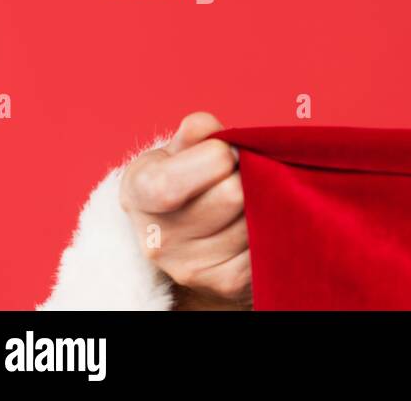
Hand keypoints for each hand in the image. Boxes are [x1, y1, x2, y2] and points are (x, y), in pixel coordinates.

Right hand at [119, 112, 250, 309]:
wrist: (183, 241)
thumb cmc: (184, 183)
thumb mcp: (178, 153)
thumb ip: (195, 134)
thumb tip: (206, 127)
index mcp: (139, 193)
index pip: (193, 171)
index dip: (221, 155)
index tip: (227, 153)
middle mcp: (158, 238)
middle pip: (233, 194)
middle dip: (246, 176)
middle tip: (240, 177)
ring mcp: (192, 267)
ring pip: (257, 218)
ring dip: (263, 203)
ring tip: (246, 201)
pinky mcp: (227, 284)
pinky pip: (269, 245)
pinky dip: (270, 229)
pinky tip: (254, 225)